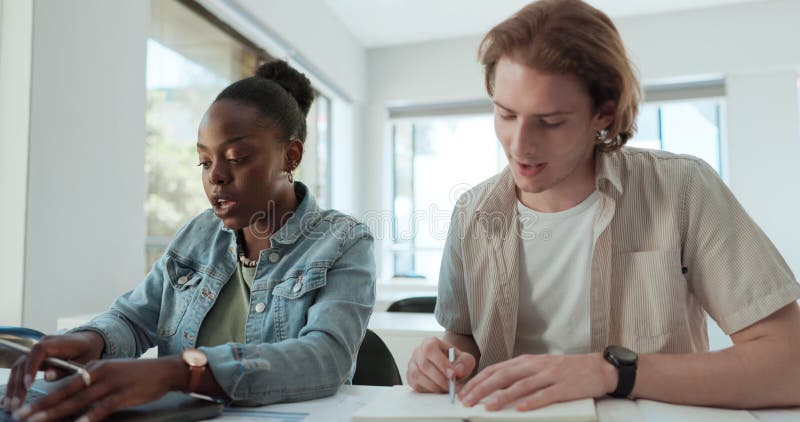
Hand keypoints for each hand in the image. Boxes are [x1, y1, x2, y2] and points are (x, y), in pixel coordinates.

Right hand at [3, 331, 104, 412]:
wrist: (88, 341)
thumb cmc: (88, 351)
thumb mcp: (84, 361)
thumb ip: (66, 369)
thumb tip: (47, 376)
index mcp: (57, 342)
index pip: (39, 351)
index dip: (31, 367)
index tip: (28, 384)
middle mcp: (43, 343)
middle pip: (24, 361)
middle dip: (18, 383)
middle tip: (17, 403)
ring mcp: (36, 350)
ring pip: (19, 366)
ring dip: (13, 386)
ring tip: (10, 405)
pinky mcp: (33, 357)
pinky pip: (21, 369)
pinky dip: (15, 383)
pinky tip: (9, 398)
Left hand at [11, 357, 186, 421]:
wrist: (165, 371)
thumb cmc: (137, 376)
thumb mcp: (111, 375)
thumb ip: (92, 385)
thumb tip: (72, 402)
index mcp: (93, 369)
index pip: (63, 386)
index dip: (42, 399)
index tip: (24, 411)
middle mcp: (99, 374)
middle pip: (66, 393)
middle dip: (42, 407)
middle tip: (22, 417)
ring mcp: (111, 383)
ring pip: (79, 400)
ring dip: (57, 412)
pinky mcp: (124, 393)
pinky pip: (104, 407)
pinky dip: (90, 416)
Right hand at [407, 337, 475, 392]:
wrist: (449, 367)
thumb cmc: (455, 361)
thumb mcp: (465, 359)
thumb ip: (465, 362)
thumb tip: (457, 370)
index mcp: (430, 342)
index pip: (430, 350)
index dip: (441, 363)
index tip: (453, 375)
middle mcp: (418, 351)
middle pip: (424, 366)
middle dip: (440, 379)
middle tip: (453, 387)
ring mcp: (412, 364)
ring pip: (418, 376)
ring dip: (434, 386)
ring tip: (447, 389)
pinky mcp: (410, 377)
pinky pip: (416, 385)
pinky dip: (428, 390)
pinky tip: (439, 390)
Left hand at [458, 353, 616, 410]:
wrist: (598, 368)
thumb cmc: (566, 370)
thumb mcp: (539, 367)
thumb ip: (520, 375)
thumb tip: (495, 388)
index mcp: (526, 361)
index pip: (496, 369)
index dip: (479, 380)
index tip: (465, 390)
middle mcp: (535, 366)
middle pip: (503, 376)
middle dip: (483, 389)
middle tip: (468, 400)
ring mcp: (549, 375)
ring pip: (521, 385)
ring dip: (502, 397)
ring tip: (488, 407)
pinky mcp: (563, 387)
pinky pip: (545, 395)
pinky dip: (531, 402)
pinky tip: (520, 409)